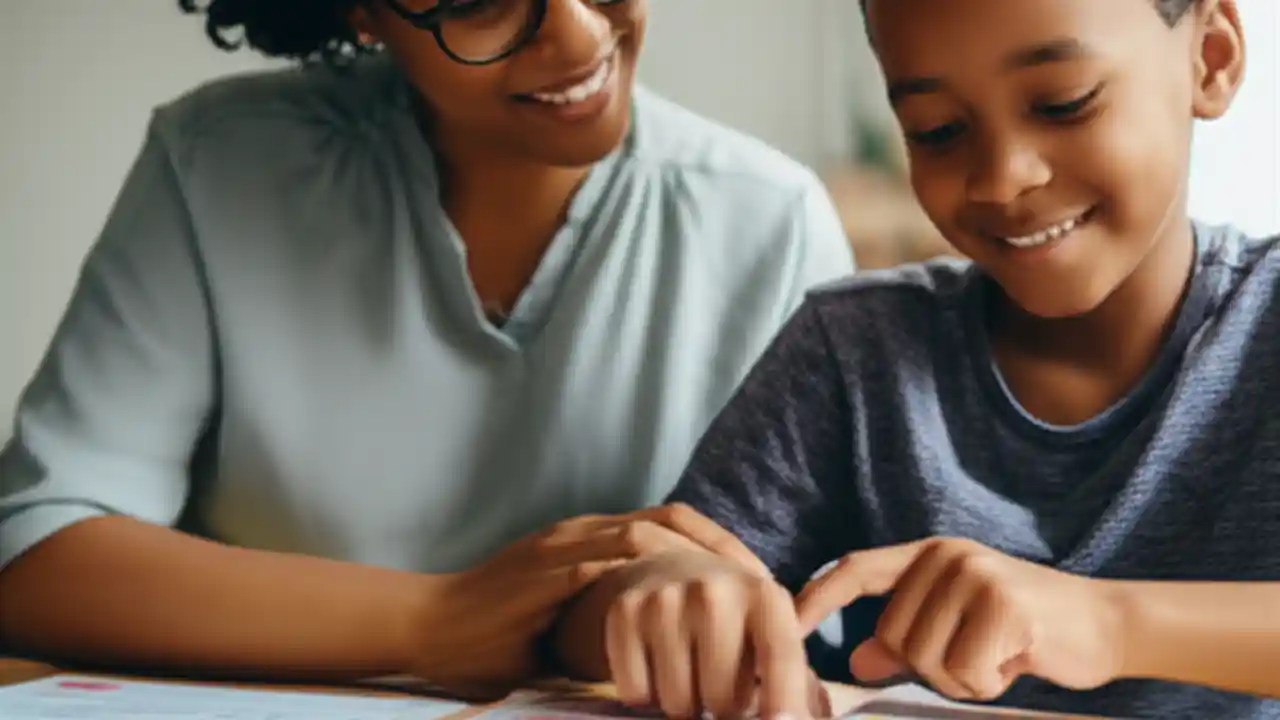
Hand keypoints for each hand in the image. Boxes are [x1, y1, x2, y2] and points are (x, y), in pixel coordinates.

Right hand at [412, 505, 768, 689]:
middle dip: (720, 547)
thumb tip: (665, 639)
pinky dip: (643, 585)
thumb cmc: (498, 630)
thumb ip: (611, 613)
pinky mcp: (540, 572)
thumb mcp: (567, 613)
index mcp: (592, 535)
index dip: (718, 544)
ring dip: (691, 561)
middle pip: (671, 520)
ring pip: (643, 536)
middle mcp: (582, 530)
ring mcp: (561, 546)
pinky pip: (600, 568)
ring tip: (731, 591)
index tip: (756, 576)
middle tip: (760, 580)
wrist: (430, 625)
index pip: (672, 522)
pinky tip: (673, 607)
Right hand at [605, 552, 829, 719]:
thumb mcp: (770, 633)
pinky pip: (636, 693)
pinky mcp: (623, 614)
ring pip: (678, 705)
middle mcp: (714, 591)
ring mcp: (664, 600)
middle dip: (723, 707)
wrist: (665, 570)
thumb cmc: (731, 617)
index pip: (780, 660)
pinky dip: (644, 693)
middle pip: (723, 701)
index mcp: (763, 596)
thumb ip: (797, 683)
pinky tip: (656, 664)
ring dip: (685, 704)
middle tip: (719, 684)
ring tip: (690, 672)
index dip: (785, 705)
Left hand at [796, 538, 1124, 700]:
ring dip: (962, 679)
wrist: (1104, 624)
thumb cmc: (1022, 630)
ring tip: (998, 656)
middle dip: (930, 667)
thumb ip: (904, 642)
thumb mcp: (956, 628)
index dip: (819, 597)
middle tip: (978, 657)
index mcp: (929, 555)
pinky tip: (1016, 662)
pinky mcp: (1003, 606)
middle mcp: (947, 557)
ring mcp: (975, 576)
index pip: (857, 570)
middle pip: (895, 637)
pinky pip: (965, 673)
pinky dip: (988, 684)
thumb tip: (856, 661)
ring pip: (927, 660)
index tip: (790, 625)